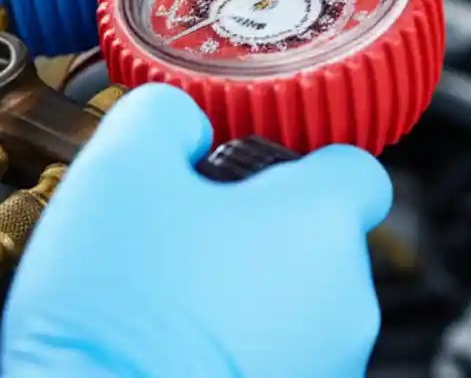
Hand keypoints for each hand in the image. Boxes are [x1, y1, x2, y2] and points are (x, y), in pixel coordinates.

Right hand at [0, 84, 392, 377]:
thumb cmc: (120, 310)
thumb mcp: (117, 169)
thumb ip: (163, 116)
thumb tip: (179, 121)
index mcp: (317, 223)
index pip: (353, 169)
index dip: (298, 159)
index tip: (252, 167)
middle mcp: (344, 299)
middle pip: (312, 238)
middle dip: (251, 230)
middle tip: (177, 233)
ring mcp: (326, 365)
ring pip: (291, 302)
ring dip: (241, 291)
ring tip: (164, 295)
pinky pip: (272, 355)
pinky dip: (232, 344)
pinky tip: (169, 342)